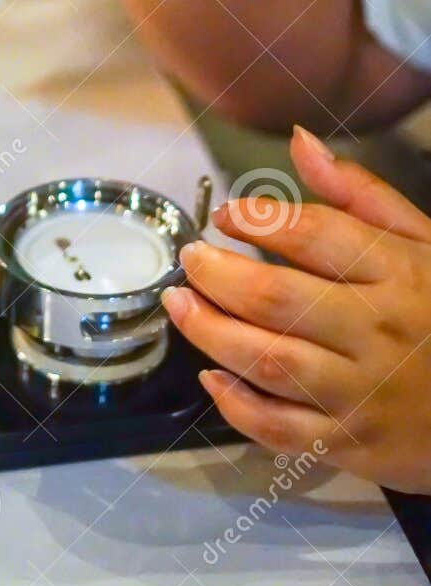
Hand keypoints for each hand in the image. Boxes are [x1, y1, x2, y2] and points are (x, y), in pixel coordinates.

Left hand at [165, 127, 430, 494]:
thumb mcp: (424, 245)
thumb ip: (360, 195)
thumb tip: (299, 142)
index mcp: (397, 274)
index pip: (316, 236)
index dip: (258, 219)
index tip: (224, 214)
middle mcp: (376, 331)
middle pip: (277, 299)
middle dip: (217, 275)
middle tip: (189, 259)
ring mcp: (361, 392)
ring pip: (268, 361)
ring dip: (210, 332)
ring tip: (179, 305)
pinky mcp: (349, 444)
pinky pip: (279, 427)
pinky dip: (236, 404)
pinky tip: (210, 377)